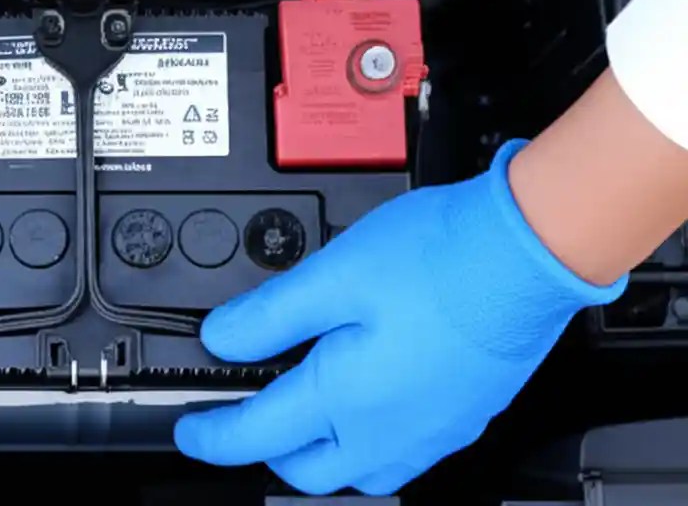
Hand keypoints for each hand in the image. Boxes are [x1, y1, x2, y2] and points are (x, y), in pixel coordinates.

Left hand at [174, 140, 625, 494]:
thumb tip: (222, 338)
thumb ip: (269, 314)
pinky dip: (368, 443)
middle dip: (264, 450)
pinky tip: (366, 402)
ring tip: (301, 410)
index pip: (258, 435)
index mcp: (348, 398)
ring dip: (320, 453)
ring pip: (360, 472)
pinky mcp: (465, 417)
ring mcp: (435, 430)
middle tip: (242, 415)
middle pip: (308, 470)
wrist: (531, 250)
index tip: (191, 431)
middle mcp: (393, 430)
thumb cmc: (445, 257)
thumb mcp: (333, 275)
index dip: (212, 436)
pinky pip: (404, 455)